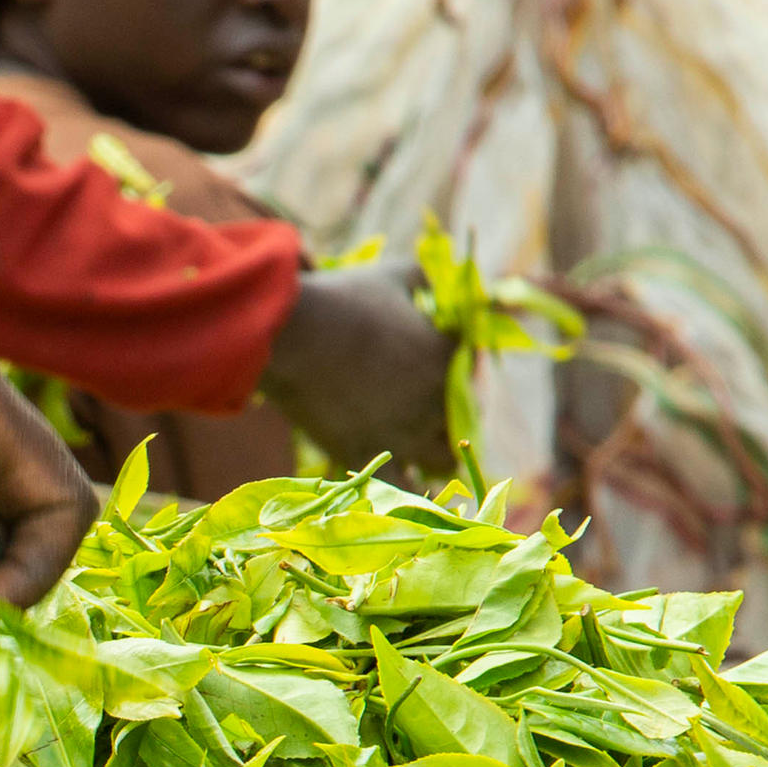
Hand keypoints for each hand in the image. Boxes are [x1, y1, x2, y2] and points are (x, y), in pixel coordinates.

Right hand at [259, 265, 456, 474]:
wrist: (293, 335)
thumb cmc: (345, 300)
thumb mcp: (394, 275)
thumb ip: (428, 278)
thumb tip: (440, 279)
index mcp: (448, 358)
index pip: (474, 368)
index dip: (459, 365)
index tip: (440, 360)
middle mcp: (434, 403)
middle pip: (467, 423)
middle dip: (455, 416)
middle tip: (434, 407)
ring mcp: (402, 435)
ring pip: (444, 464)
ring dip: (438, 455)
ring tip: (422, 446)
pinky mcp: (367, 457)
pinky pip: (400, 491)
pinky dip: (404, 490)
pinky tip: (400, 481)